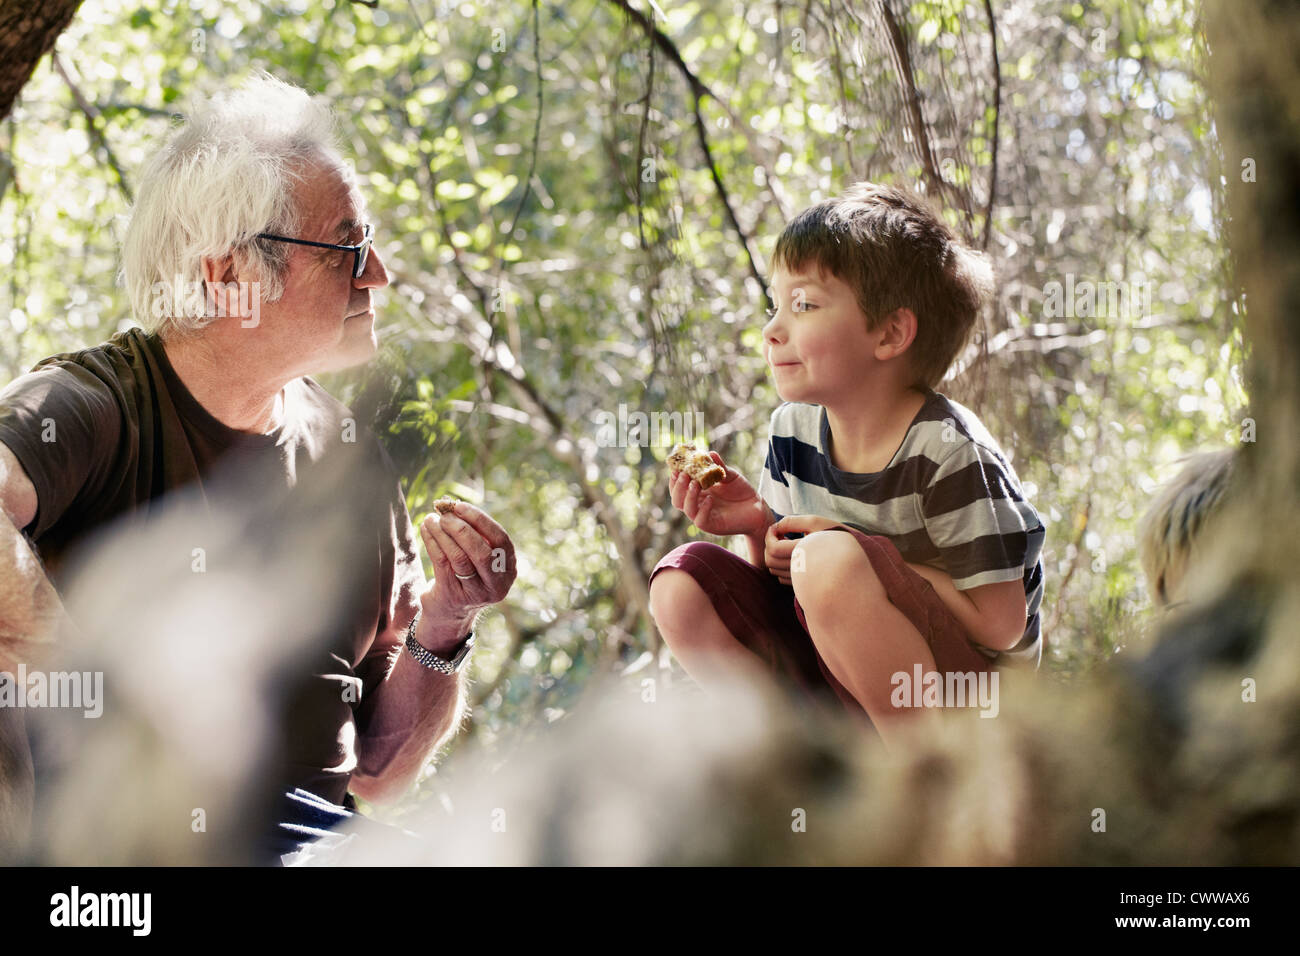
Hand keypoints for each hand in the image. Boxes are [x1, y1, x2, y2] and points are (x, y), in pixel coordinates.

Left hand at [417, 501, 516, 620]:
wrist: (450, 611)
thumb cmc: (467, 575)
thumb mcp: (479, 557)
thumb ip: (475, 535)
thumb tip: (453, 506)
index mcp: (509, 569)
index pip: (501, 541)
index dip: (481, 521)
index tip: (461, 506)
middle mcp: (497, 584)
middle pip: (482, 553)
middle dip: (461, 529)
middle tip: (445, 514)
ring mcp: (476, 594)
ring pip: (459, 558)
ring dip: (443, 534)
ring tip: (431, 519)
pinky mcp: (454, 597)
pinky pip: (442, 564)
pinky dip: (432, 543)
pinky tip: (426, 530)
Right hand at [669, 451, 769, 537]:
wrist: (757, 507)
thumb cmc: (741, 491)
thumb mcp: (730, 475)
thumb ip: (719, 466)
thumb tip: (710, 453)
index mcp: (697, 491)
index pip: (679, 486)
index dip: (675, 478)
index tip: (677, 467)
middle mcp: (697, 504)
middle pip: (677, 499)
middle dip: (678, 486)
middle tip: (684, 474)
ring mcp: (703, 515)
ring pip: (686, 509)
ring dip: (688, 496)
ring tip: (695, 484)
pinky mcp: (712, 525)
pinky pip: (700, 520)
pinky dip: (703, 509)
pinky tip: (710, 499)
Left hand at [764, 514, 845, 584]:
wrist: (856, 557)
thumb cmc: (836, 536)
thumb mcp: (817, 522)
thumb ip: (793, 521)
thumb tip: (775, 526)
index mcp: (805, 552)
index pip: (774, 549)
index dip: (769, 536)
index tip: (776, 527)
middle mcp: (802, 569)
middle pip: (770, 561)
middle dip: (769, 546)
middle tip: (780, 535)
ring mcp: (802, 580)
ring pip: (774, 571)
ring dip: (774, 556)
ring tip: (787, 544)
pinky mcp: (803, 585)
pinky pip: (782, 578)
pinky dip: (780, 566)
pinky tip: (792, 556)